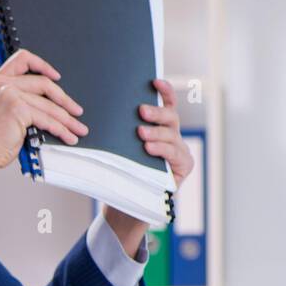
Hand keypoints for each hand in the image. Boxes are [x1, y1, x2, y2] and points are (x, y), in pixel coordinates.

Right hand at [0, 49, 87, 200]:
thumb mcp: (0, 112)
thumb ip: (19, 101)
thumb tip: (47, 106)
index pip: (23, 59)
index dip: (42, 65)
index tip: (57, 76)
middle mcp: (3, 84)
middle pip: (44, 84)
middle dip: (64, 100)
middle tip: (76, 111)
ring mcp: (10, 94)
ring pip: (48, 106)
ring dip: (67, 119)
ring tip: (77, 129)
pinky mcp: (18, 109)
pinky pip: (47, 119)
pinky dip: (60, 129)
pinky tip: (67, 136)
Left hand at [102, 77, 195, 254]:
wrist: (124, 204)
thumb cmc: (120, 173)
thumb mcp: (117, 150)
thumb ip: (119, 133)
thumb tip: (101, 108)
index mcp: (159, 128)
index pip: (166, 104)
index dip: (164, 91)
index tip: (154, 81)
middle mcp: (173, 136)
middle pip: (171, 118)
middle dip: (157, 112)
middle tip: (141, 111)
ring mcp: (179, 151)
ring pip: (172, 136)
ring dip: (156, 133)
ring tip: (141, 134)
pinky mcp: (183, 167)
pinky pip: (175, 155)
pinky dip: (162, 151)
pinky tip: (150, 149)